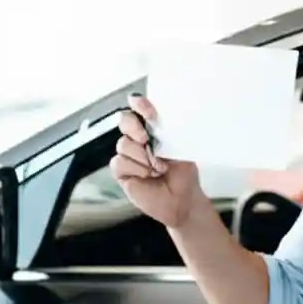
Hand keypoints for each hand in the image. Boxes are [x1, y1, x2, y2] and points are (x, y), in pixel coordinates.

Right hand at [110, 94, 206, 228]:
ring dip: (142, 157)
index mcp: (153, 129)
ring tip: (158, 168)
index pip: (140, 108)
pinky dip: (135, 169)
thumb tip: (159, 121)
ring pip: (123, 144)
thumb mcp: (181, 148)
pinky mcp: (121, 171)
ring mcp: (128, 154)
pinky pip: (119, 162)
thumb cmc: (183, 174)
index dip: (140, 104)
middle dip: (134, 128)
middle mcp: (138, 139)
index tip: (149, 111)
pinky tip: (147, 176)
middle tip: (146, 140)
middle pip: (124, 120)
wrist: (182, 199)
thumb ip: (169, 132)